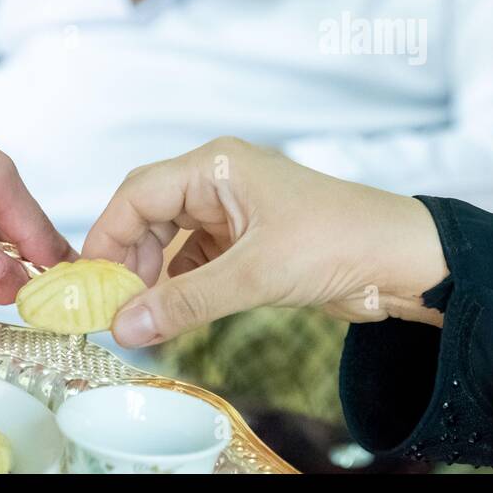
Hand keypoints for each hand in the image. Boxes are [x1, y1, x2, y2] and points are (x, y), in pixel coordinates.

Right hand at [82, 137, 448, 347]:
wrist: (401, 259)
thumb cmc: (340, 241)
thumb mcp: (256, 274)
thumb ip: (186, 302)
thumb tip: (123, 327)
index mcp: (217, 166)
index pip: (138, 193)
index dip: (108, 237)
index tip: (91, 285)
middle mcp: (220, 180)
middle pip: (149, 214)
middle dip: (129, 260)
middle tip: (116, 308)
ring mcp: (236, 211)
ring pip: (172, 241)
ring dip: (155, 277)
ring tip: (142, 317)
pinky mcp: (251, 242)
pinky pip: (198, 261)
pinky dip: (182, 287)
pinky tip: (173, 315)